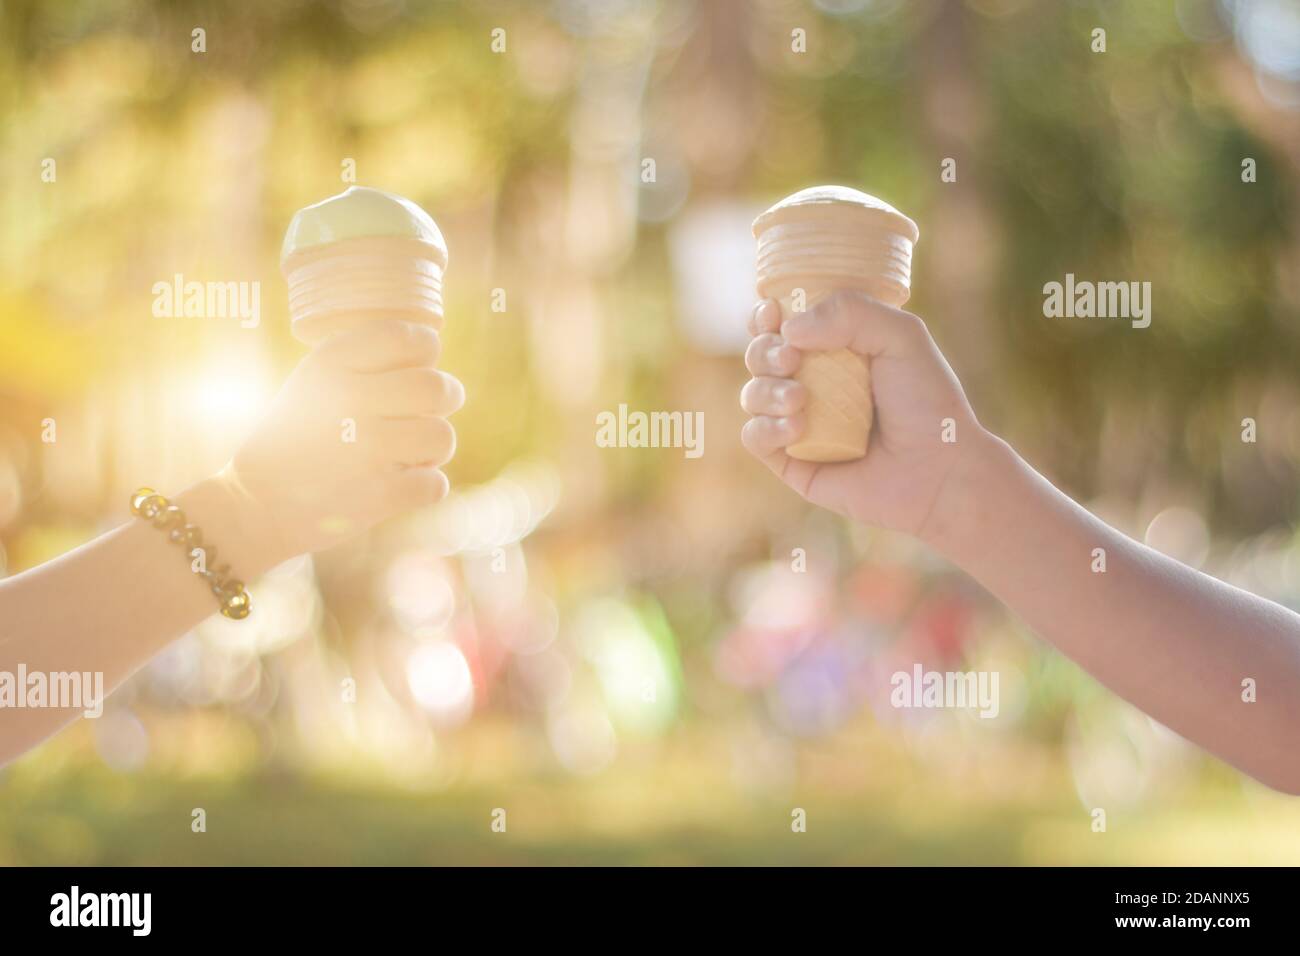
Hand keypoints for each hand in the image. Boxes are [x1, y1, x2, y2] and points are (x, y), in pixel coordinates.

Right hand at [212, 320, 463, 573]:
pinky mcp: (378, 495)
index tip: (417, 365)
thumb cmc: (294, 439)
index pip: (408, 337)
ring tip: (412, 453)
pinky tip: (403, 485)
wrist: (254, 506)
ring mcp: (366, 448)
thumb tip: (430, 358)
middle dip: (444, 399)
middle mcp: (349, 399)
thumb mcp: (312, 383)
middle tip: (428, 412)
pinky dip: (425, 488)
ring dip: (434, 448)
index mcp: (330, 363)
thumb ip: (364, 363)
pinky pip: (435, 484)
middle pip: (436, 387)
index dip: (426, 351)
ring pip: (442, 436)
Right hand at [741, 292, 985, 540]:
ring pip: (752, 395)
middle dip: (763, 351)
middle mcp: (812, 383)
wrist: (939, 472)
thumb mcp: (901, 337)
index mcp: (834, 349)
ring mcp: (799, 423)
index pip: (783, 324)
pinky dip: (765, 428)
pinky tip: (797, 428)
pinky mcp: (793, 462)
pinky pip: (754, 438)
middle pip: (759, 355)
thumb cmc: (928, 403)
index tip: (771, 312)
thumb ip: (850, 312)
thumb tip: (788, 329)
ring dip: (765, 391)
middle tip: (792, 359)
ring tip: (799, 400)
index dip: (766, 316)